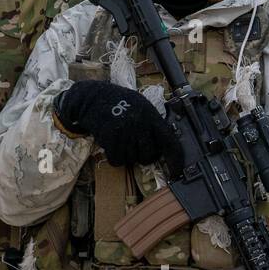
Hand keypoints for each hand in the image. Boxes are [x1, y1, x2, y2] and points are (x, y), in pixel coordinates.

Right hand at [54, 80, 182, 172]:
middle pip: (148, 156)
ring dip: (126, 155)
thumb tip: (163, 146)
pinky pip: (117, 160)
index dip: (175, 160)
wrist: (92, 97)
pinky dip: (114, 157)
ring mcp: (125, 132)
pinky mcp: (110, 138)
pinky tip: (111, 144)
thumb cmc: (119, 102)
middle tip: (133, 146)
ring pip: (131, 160)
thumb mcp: (141, 106)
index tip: (176, 172)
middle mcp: (141, 125)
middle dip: (142, 156)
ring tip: (120, 140)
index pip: (170, 142)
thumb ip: (153, 124)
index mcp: (152, 116)